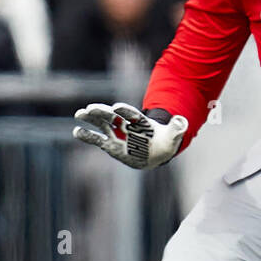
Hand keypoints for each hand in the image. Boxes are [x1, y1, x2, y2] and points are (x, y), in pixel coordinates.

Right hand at [73, 102, 187, 168]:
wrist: (155, 152)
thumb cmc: (164, 142)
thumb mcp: (173, 136)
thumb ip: (177, 128)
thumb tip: (183, 120)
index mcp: (141, 123)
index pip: (132, 115)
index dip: (126, 111)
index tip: (117, 108)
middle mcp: (126, 126)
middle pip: (113, 117)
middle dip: (102, 112)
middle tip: (91, 108)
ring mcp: (117, 134)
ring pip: (101, 124)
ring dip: (90, 119)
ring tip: (79, 114)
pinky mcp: (110, 144)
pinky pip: (96, 139)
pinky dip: (87, 135)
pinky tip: (77, 131)